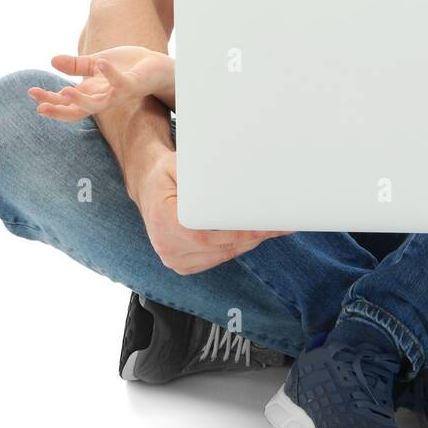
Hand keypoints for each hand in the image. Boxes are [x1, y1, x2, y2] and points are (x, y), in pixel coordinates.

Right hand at [28, 47, 175, 120]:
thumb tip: (51, 61)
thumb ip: (77, 65)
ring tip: (64, 91)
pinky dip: (111, 74)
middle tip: (39, 106)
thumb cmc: (129, 67)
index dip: (49, 98)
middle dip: (58, 108)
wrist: (158, 66)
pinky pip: (121, 83)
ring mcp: (119, 94)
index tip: (30, 92)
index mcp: (93, 92)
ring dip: (81, 99)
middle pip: (77, 110)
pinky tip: (101, 63)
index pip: (66, 101)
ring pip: (98, 104)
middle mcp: (104, 98)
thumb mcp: (98, 62)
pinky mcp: (133, 85)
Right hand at [131, 144, 290, 274]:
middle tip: (279, 224)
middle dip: (252, 236)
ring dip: (248, 244)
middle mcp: (164, 243)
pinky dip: (236, 249)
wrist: (148, 184)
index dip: (237, 233)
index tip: (262, 226)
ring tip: (272, 228)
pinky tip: (251, 237)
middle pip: (218, 248)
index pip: (205, 234)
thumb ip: (203, 172)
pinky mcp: (181, 264)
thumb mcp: (180, 163)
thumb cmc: (166, 171)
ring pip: (221, 256)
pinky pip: (216, 259)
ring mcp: (172, 257)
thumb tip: (238, 174)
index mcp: (162, 218)